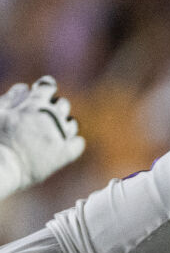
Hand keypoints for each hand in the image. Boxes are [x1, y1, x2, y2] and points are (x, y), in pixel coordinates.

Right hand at [0, 77, 85, 198]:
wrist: (1, 166)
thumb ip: (12, 98)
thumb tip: (24, 87)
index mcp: (34, 104)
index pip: (48, 87)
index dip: (46, 88)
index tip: (43, 91)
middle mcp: (50, 117)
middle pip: (63, 104)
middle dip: (55, 107)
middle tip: (45, 115)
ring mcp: (59, 135)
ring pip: (72, 123)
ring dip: (64, 124)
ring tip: (53, 131)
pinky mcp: (65, 154)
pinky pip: (78, 143)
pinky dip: (73, 142)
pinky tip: (65, 144)